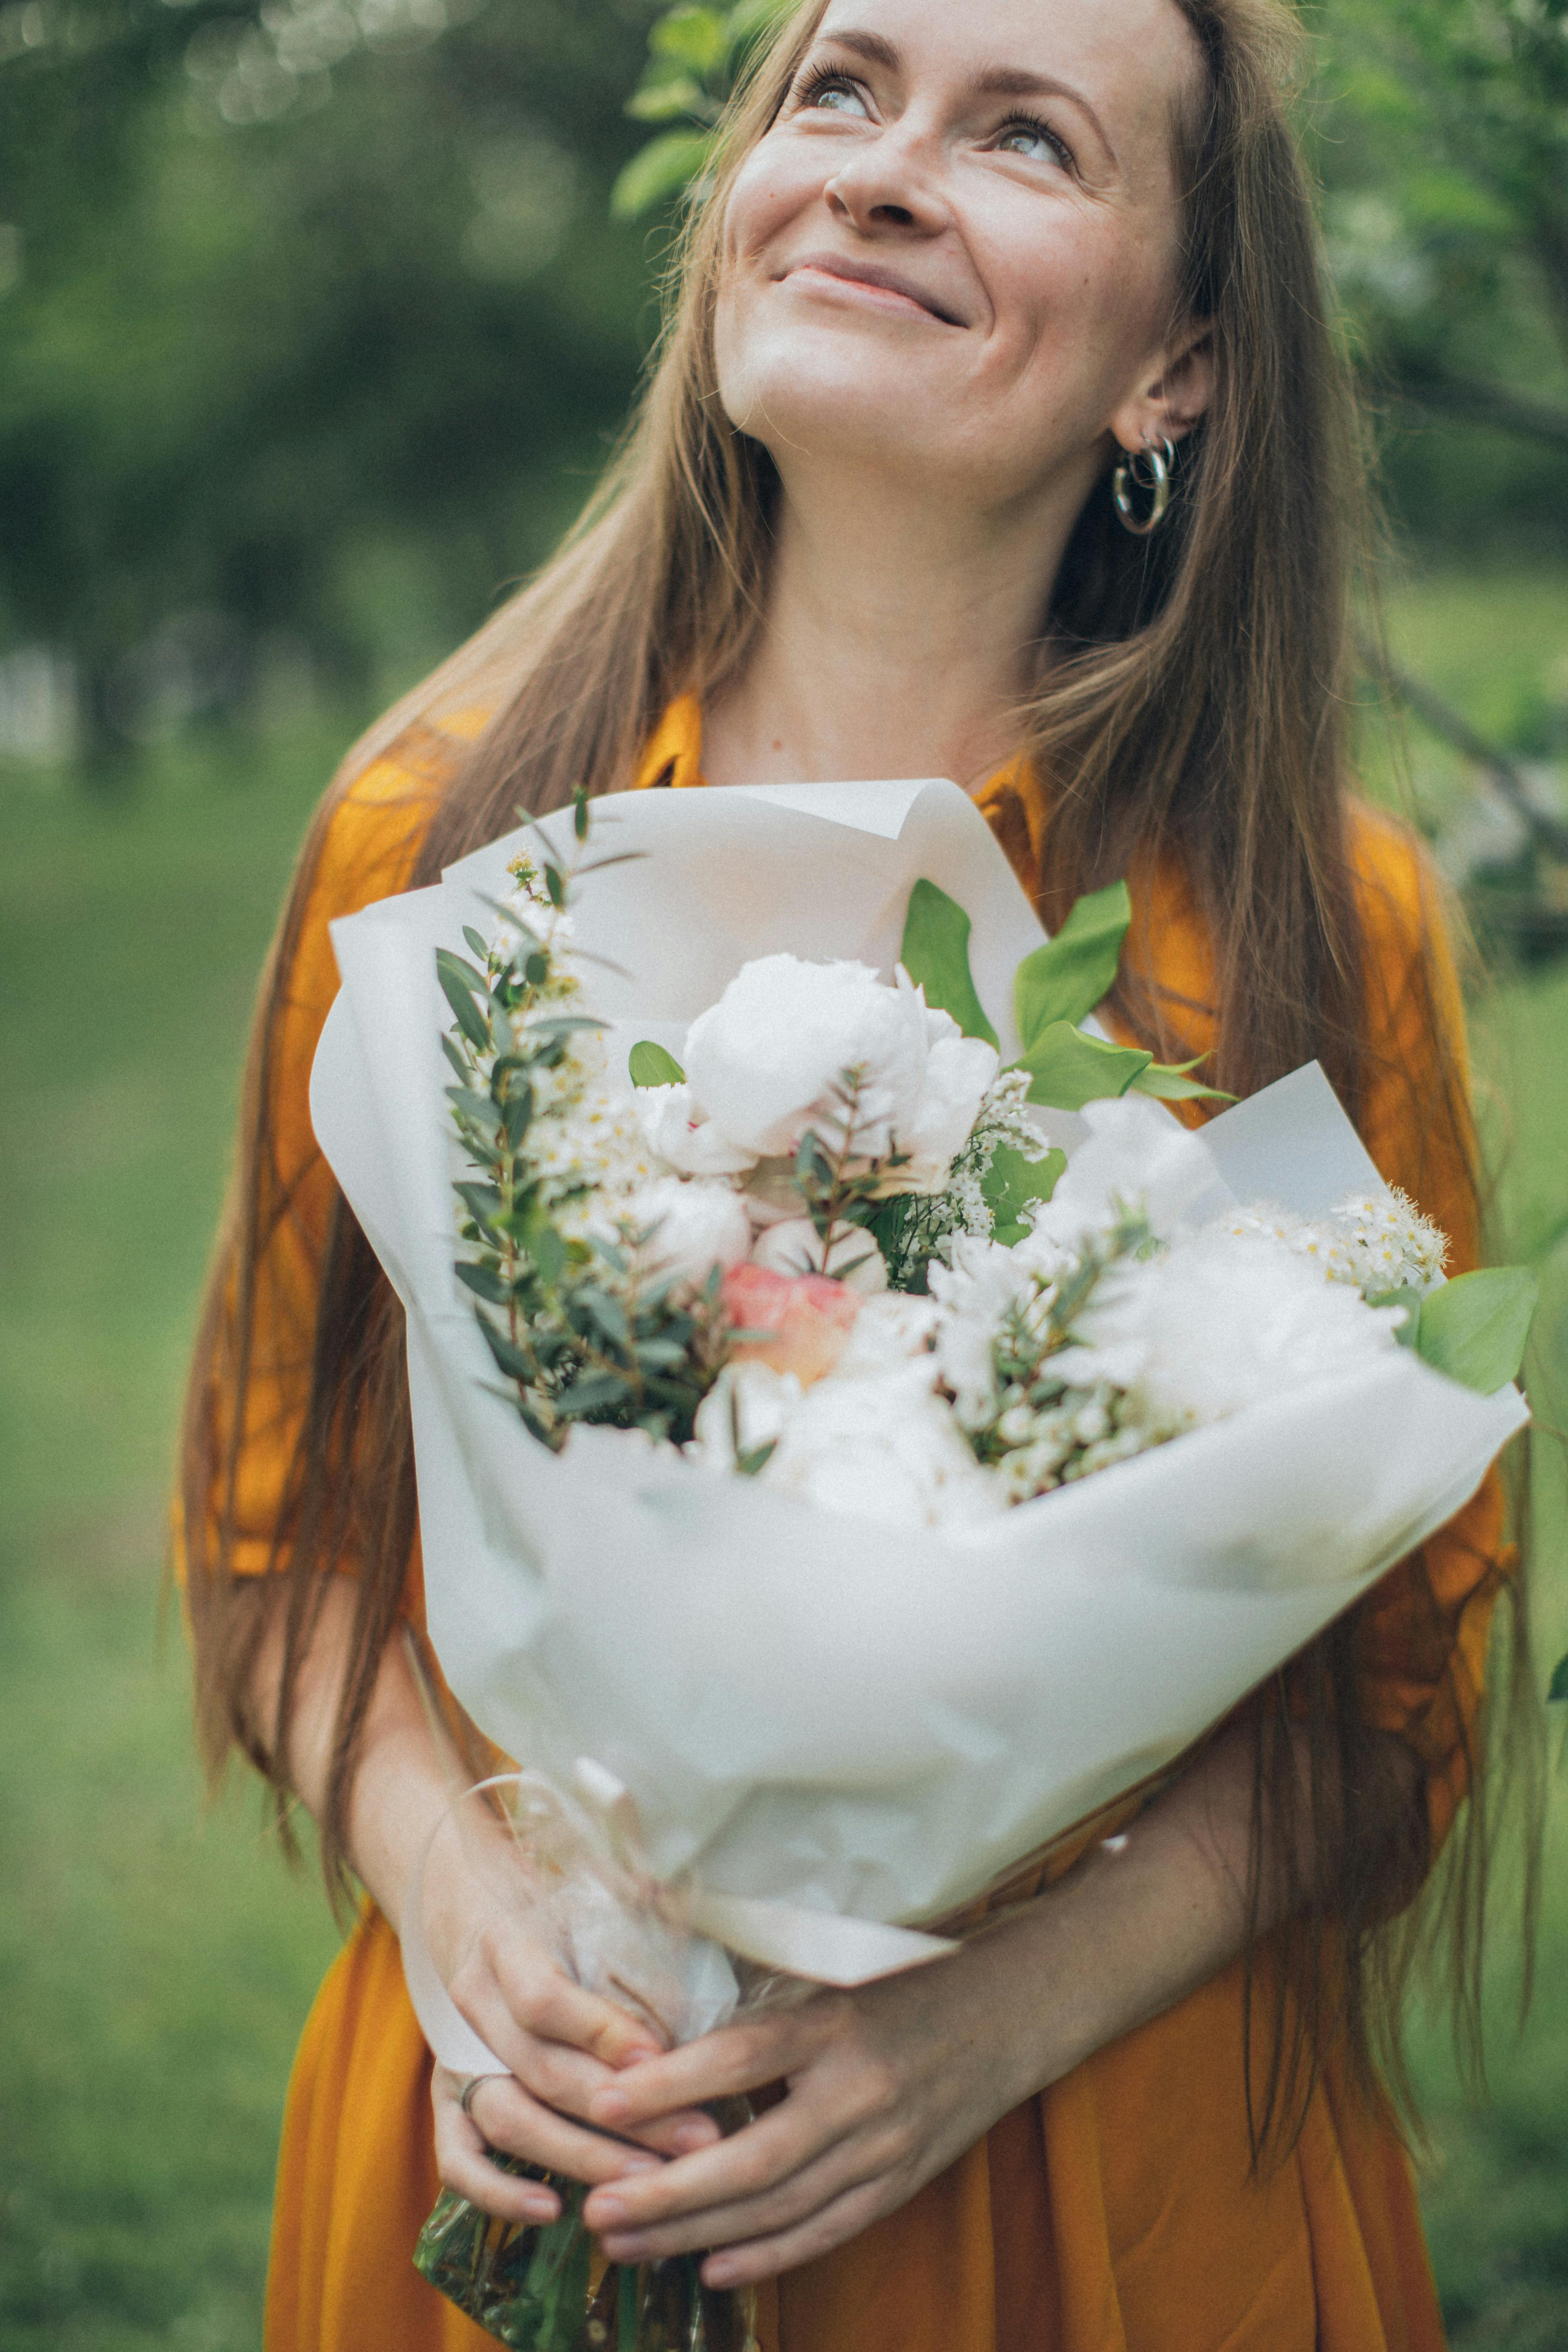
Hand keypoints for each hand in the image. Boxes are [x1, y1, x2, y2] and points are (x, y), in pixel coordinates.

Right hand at [423, 1835, 722, 2225]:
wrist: (475, 1913)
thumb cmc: (556, 1910)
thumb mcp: (591, 1891)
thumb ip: (640, 1904)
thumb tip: (708, 1902)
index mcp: (508, 1944)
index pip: (545, 1998)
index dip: (601, 2033)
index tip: (660, 2059)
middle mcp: (474, 2001)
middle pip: (541, 2070)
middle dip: (622, 2114)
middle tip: (694, 2139)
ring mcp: (455, 2056)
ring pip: (508, 2118)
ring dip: (580, 2156)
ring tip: (650, 2181)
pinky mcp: (445, 2101)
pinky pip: (459, 2159)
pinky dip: (499, 2193)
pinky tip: (553, 2211)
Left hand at [578, 1927, 1049, 2287]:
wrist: (1010, 2011)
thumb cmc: (908, 1980)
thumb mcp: (835, 1975)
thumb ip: (764, 2009)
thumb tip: (665, 2039)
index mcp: (836, 2023)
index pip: (741, 2058)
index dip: (670, 2083)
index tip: (603, 2101)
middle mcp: (859, 2091)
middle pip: (751, 2159)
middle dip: (667, 2193)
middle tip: (597, 2207)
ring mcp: (884, 2146)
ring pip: (778, 2208)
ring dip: (696, 2234)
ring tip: (627, 2243)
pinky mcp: (901, 2182)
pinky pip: (825, 2231)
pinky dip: (768, 2257)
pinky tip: (712, 2269)